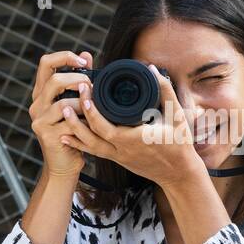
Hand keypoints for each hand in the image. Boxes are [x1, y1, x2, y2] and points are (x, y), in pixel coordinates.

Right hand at [28, 49, 93, 178]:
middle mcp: (36, 105)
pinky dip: (84, 121)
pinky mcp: (47, 135)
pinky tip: (92, 123)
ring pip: (63, 103)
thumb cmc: (73, 132)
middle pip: (54, 81)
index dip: (65, 57)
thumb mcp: (76, 103)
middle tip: (93, 87)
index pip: (46, 63)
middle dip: (79, 81)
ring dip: (84, 103)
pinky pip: (69, 122)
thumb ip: (79, 79)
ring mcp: (39, 121)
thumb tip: (86, 54)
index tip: (84, 61)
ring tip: (95, 108)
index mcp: (42, 93)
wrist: (63, 164)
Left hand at [58, 63, 204, 188]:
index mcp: (134, 139)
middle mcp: (122, 150)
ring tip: (64, 113)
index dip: (92, 110)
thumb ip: (165, 91)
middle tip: (72, 96)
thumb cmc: (179, 145)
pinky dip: (81, 143)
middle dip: (78, 116)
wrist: (179, 174)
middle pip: (91, 136)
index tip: (86, 91)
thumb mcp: (177, 116)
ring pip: (90, 146)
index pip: (105, 127)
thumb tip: (151, 69)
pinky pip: (95, 152)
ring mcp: (119, 157)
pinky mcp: (119, 160)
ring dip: (75, 131)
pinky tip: (69, 136)